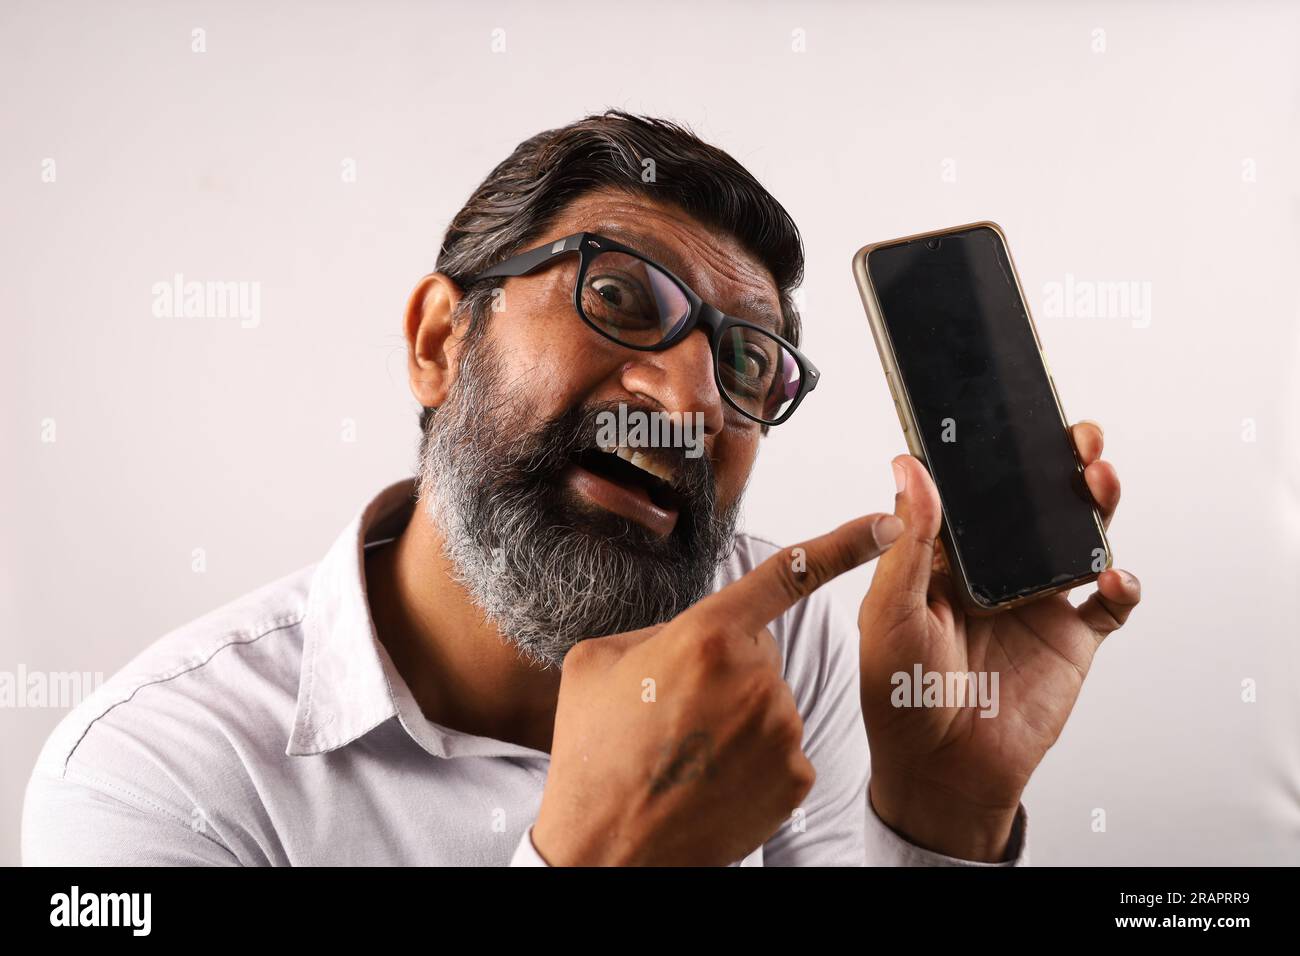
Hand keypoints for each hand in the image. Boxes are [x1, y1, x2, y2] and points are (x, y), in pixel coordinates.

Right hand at [532, 513, 903, 865]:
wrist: (606, 852)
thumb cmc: (592, 755)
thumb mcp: (595, 662)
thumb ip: (656, 629)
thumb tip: (692, 633)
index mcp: (707, 636)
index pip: (789, 573)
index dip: (844, 543)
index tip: (885, 525)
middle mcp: (757, 678)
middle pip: (759, 652)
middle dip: (725, 671)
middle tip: (674, 713)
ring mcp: (782, 731)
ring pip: (770, 702)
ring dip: (737, 719)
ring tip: (686, 753)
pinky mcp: (795, 778)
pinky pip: (782, 748)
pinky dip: (753, 760)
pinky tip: (712, 780)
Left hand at [859, 421, 1140, 860]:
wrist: (940, 771)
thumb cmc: (899, 694)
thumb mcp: (890, 610)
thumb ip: (908, 540)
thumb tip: (908, 466)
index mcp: (945, 558)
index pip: (974, 493)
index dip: (993, 456)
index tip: (1008, 417)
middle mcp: (994, 572)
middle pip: (1034, 506)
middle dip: (1059, 466)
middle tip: (1076, 437)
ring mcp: (1035, 602)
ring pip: (1076, 540)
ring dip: (1094, 507)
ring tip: (1100, 479)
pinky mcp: (1070, 640)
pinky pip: (1108, 605)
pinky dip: (1122, 586)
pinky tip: (1114, 577)